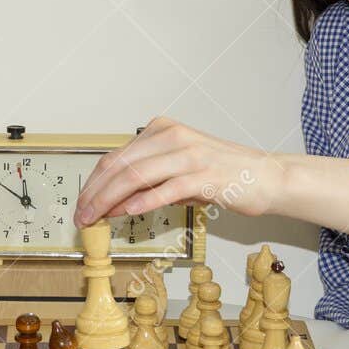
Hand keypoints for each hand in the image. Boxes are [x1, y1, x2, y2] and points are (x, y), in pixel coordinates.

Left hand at [74, 117, 284, 226]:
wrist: (267, 177)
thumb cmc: (224, 174)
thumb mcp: (180, 167)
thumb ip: (149, 177)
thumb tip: (113, 201)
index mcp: (163, 130)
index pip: (116, 156)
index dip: (93, 182)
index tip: (82, 203)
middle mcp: (173, 137)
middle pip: (120, 165)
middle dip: (94, 193)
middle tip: (81, 216)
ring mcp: (189, 155)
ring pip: (135, 176)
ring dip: (109, 200)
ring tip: (96, 218)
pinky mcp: (204, 175)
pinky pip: (165, 189)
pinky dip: (142, 201)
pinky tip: (126, 212)